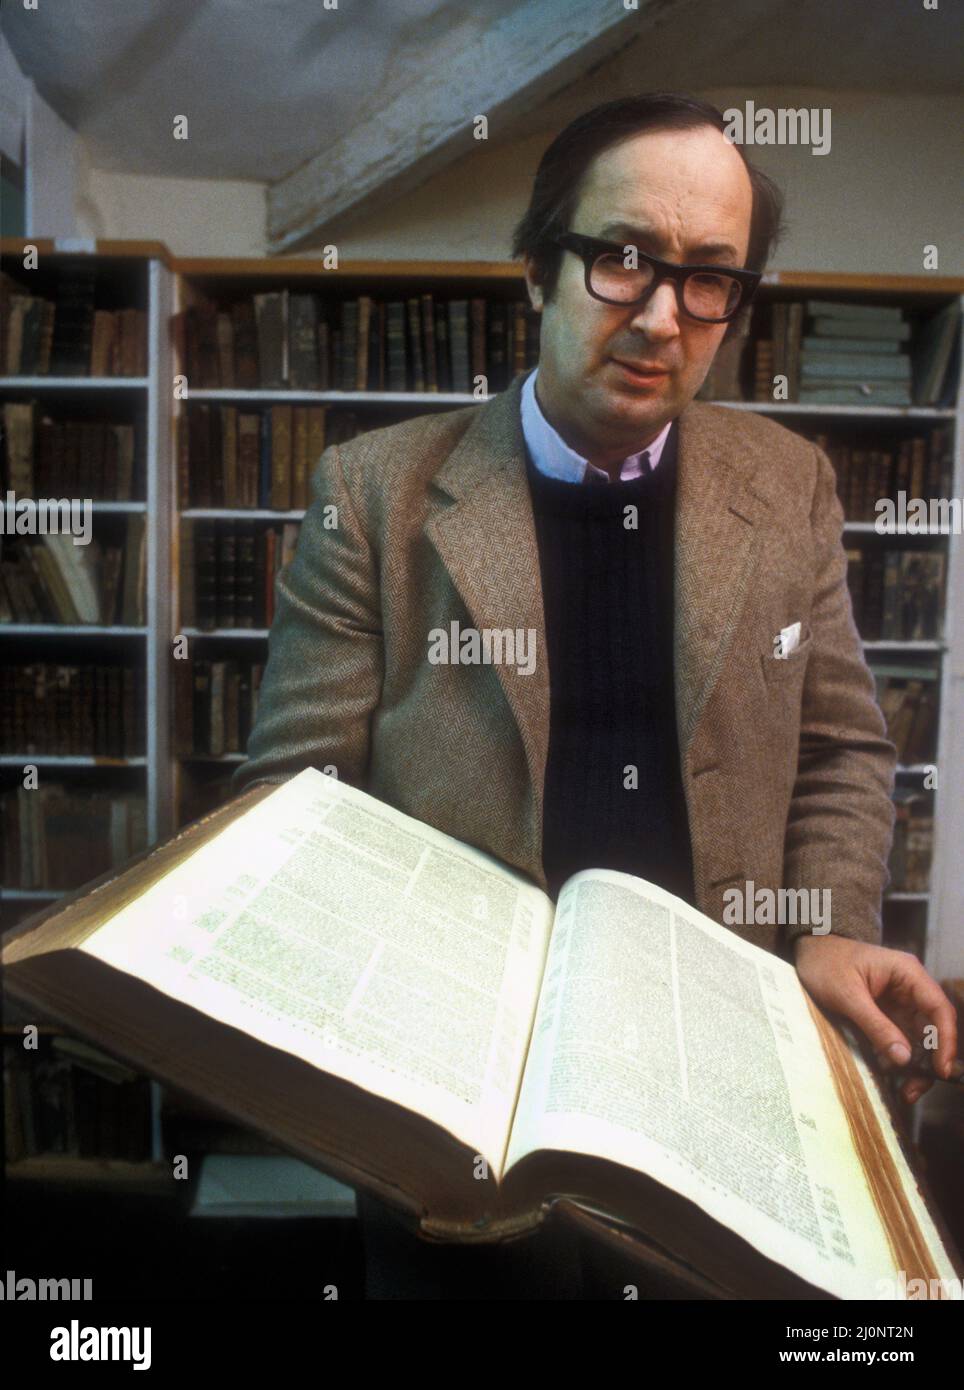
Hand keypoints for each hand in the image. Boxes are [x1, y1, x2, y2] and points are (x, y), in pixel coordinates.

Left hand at [792, 934, 957, 1103]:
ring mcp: (899, 1001)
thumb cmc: (826, 963)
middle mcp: (910, 987)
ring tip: (903, 1091)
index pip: (938, 1008)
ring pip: (917, 1038)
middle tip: (913, 1090)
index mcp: (907, 973)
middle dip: (928, 1061)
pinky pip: (899, 1038)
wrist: (809, 951)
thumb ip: (876, 1025)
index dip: (946, 1040)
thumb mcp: (847, 995)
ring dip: (913, 1065)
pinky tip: (889, 1075)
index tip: (941, 1069)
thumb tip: (904, 1058)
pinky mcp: (887, 1013)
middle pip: (932, 1028)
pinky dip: (897, 1057)